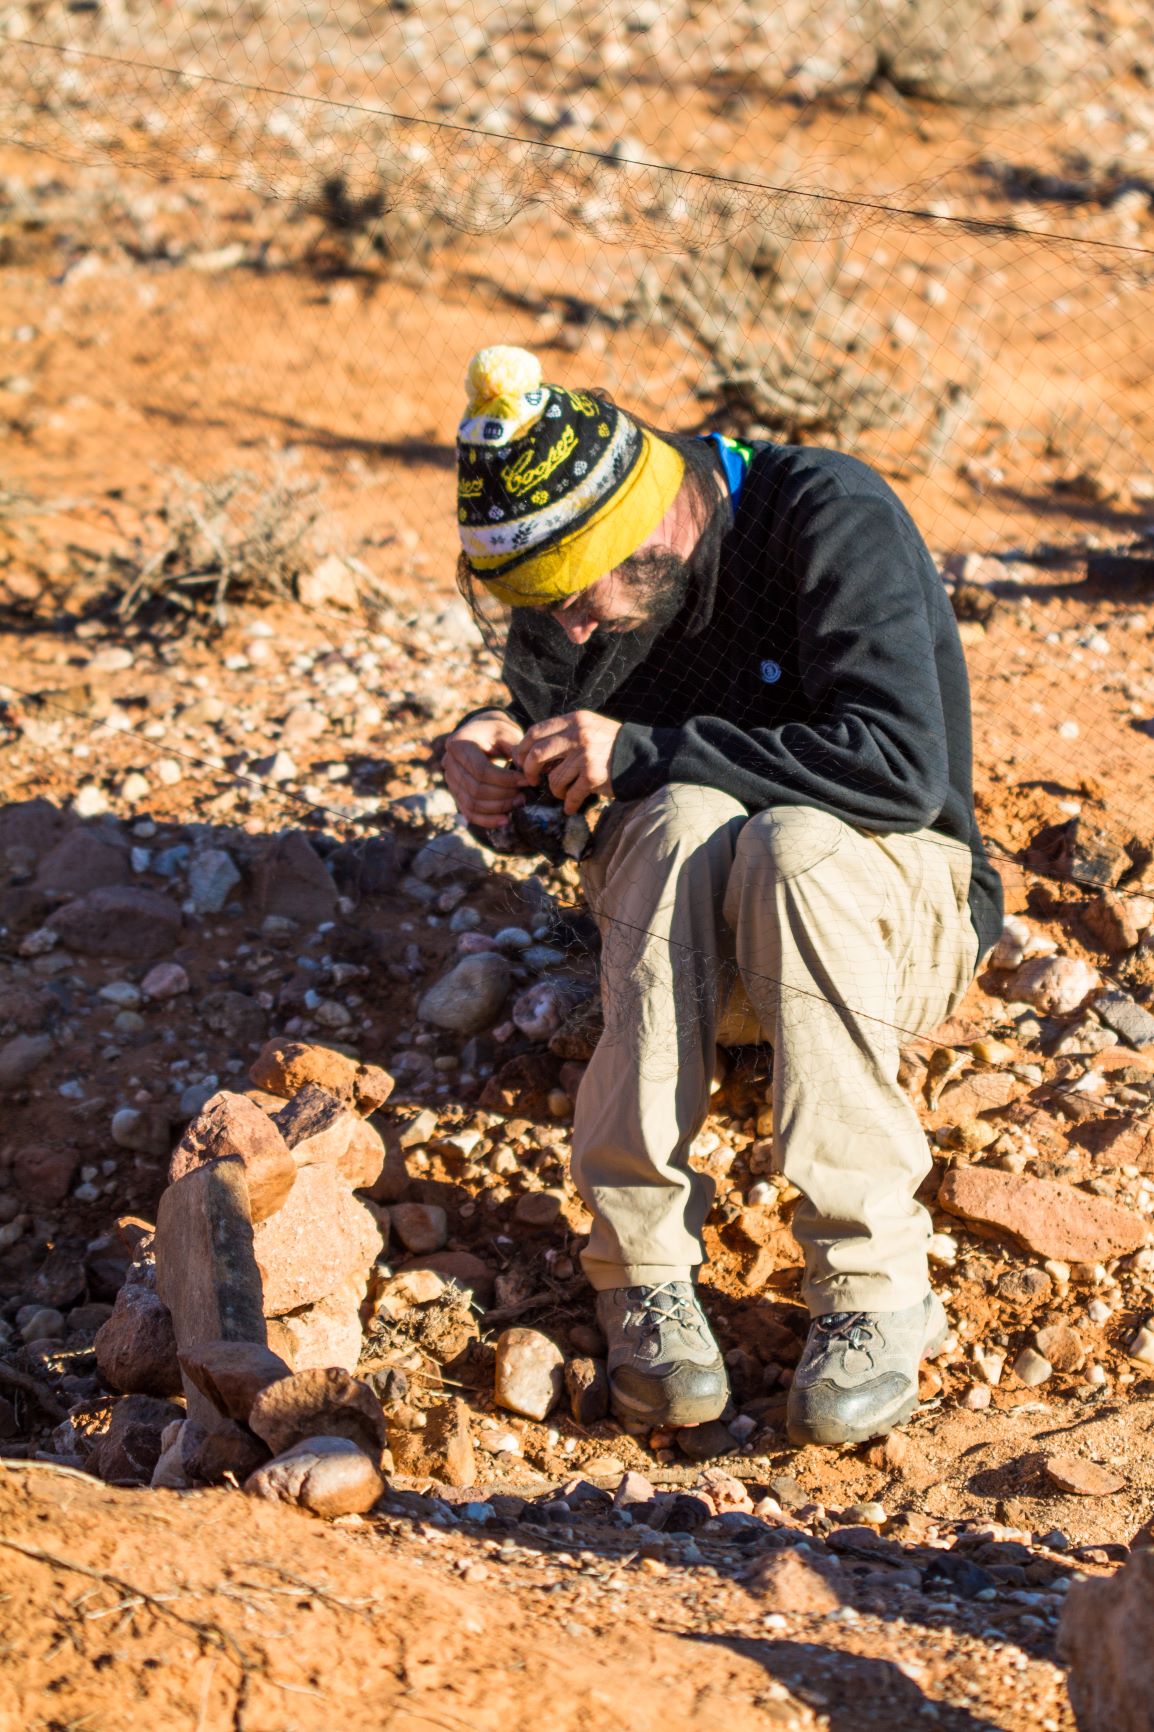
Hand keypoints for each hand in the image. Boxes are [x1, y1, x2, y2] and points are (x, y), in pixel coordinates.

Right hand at [443, 712, 527, 827]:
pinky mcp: (456, 794)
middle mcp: (449, 763)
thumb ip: (515, 749)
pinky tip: (505, 821)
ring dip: (499, 808)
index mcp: (458, 744)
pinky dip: (487, 820)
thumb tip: (525, 769)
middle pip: (476, 789)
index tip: (526, 781)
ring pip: (473, 803)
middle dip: (504, 795)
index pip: (481, 770)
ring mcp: (450, 780)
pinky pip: (469, 812)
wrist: (481, 735)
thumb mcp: (506, 733)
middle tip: (524, 794)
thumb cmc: (496, 732)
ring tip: (519, 802)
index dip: (506, 779)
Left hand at [513, 710, 620, 813]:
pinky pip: (571, 795)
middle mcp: (578, 735)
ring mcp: (585, 756)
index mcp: (574, 720)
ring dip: (556, 790)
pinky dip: (569, 804)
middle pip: (536, 753)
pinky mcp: (593, 776)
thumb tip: (533, 752)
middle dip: (529, 770)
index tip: (522, 761)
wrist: (644, 756)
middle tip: (532, 780)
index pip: (535, 731)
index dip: (523, 748)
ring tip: (565, 792)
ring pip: (553, 779)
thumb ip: (565, 734)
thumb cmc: (612, 744)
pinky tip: (571, 806)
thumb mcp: (589, 727)